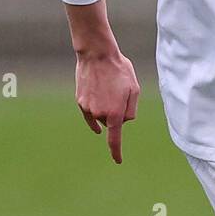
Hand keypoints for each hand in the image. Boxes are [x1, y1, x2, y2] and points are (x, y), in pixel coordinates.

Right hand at [75, 48, 139, 163]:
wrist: (97, 54)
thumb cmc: (119, 70)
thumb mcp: (134, 89)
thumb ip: (131, 110)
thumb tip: (123, 123)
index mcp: (116, 113)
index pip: (115, 139)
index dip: (116, 152)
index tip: (117, 160)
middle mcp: (100, 114)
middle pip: (112, 122)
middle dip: (117, 113)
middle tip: (119, 92)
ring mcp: (88, 108)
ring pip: (101, 116)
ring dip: (106, 108)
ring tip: (108, 87)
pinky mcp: (80, 101)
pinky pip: (90, 115)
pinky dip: (94, 117)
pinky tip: (97, 125)